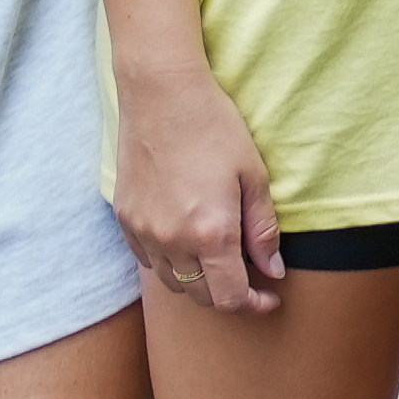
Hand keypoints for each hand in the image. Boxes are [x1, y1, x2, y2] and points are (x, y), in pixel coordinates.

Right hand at [115, 61, 284, 313]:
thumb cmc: (214, 127)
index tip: (268, 296)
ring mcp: (144, 231)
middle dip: (229, 294)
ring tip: (218, 259)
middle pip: (201, 297)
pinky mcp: (125, 219)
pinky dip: (170, 262)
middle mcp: (172, 241)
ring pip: (172, 283)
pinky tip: (186, 240)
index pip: (230, 298)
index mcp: (211, 233)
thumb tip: (272, 270)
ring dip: (198, 282)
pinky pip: (148, 260)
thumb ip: (263, 230)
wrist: (161, 93)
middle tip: (249, 276)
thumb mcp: (253, 176)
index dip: (253, 305)